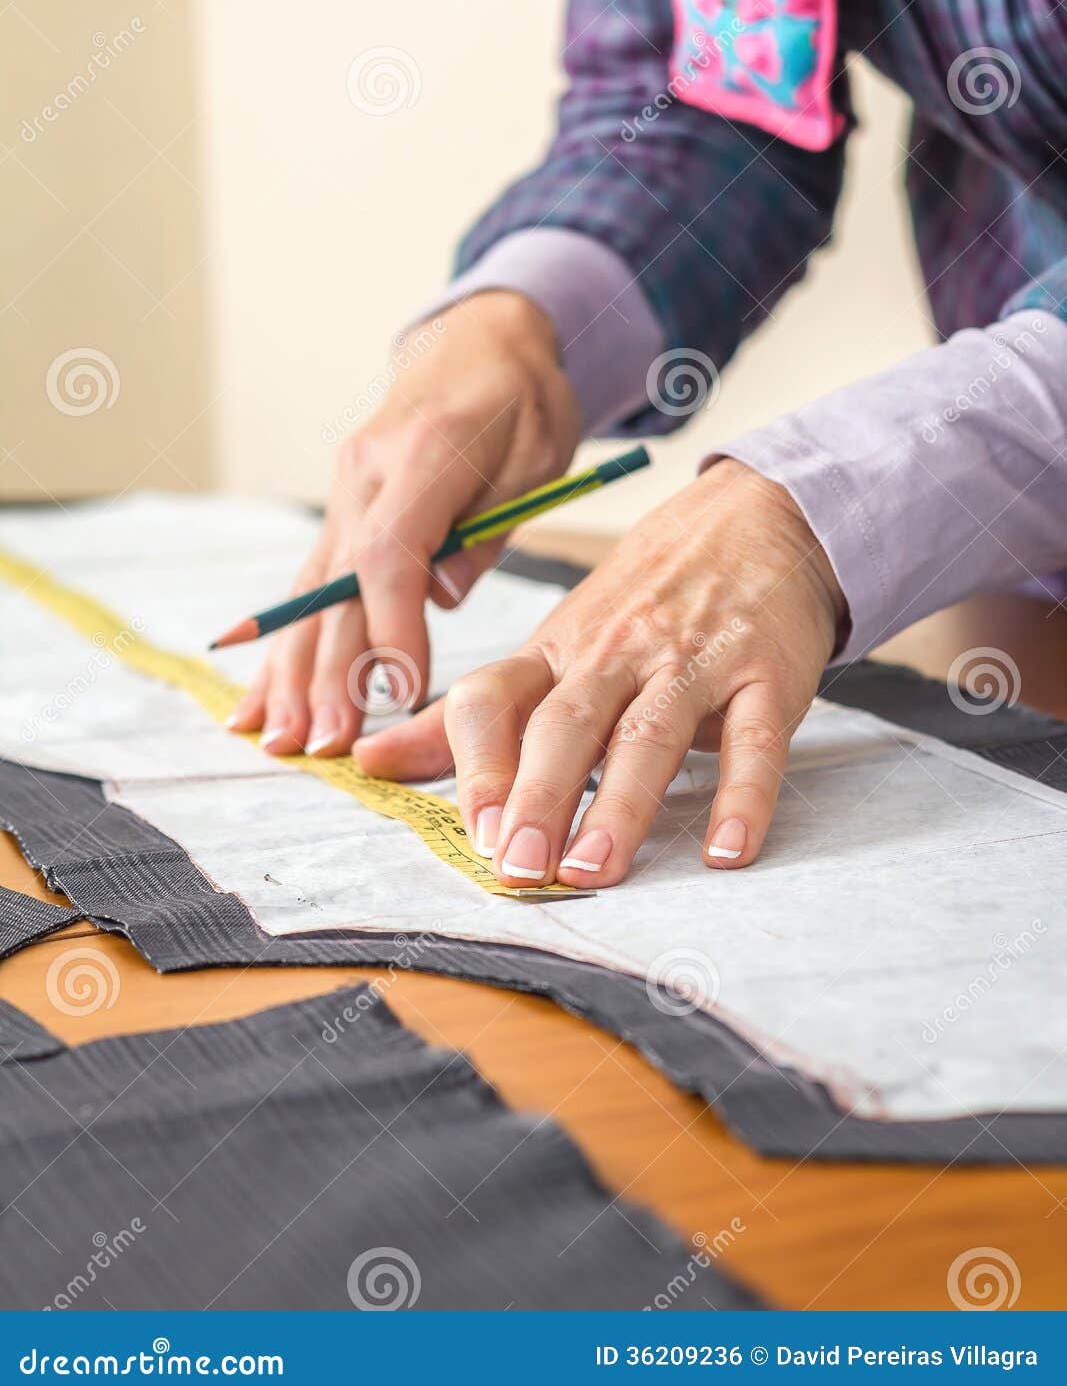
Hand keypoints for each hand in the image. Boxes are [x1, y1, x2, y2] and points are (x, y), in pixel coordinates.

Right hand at [228, 292, 579, 755]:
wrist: (483, 342)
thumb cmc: (524, 400)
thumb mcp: (537, 459)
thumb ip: (487, 531)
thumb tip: (440, 599)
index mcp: (424, 451)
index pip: (391, 552)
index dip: (390, 626)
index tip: (400, 692)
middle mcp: (366, 472)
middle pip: (338, 585)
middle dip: (330, 671)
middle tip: (326, 744)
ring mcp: (344, 491)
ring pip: (309, 590)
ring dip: (292, 669)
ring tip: (276, 738)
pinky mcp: (340, 509)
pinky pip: (308, 583)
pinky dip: (284, 642)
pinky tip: (257, 695)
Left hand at [358, 460, 845, 881]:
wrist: (752, 518)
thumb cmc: (641, 601)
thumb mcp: (551, 648)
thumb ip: (468, 719)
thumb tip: (370, 763)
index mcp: (556, 652)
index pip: (496, 698)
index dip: (477, 764)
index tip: (474, 833)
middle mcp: (616, 654)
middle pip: (566, 722)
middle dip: (538, 793)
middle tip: (519, 866)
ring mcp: (692, 663)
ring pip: (649, 733)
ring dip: (621, 804)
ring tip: (595, 868)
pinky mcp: (763, 676)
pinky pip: (754, 742)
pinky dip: (743, 797)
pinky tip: (727, 850)